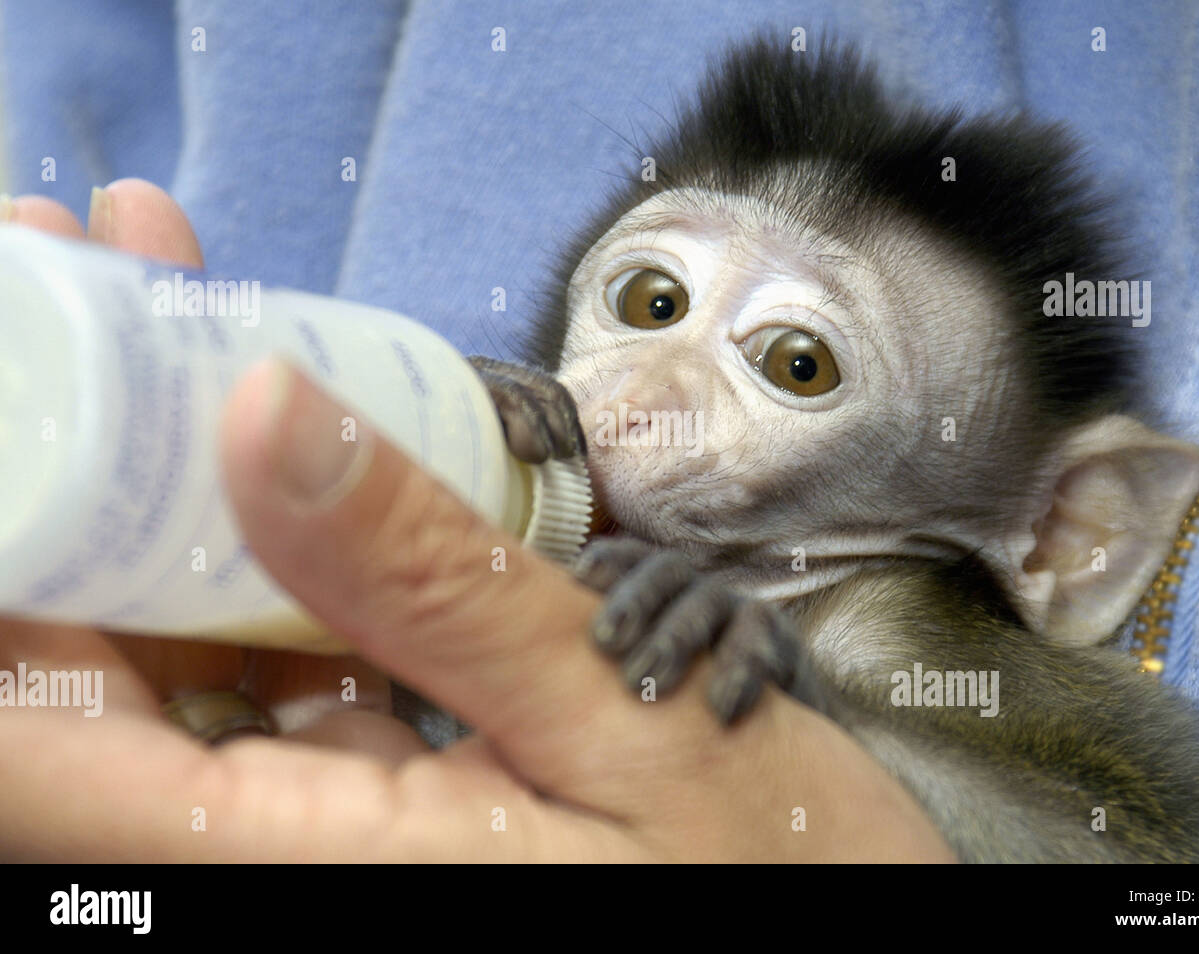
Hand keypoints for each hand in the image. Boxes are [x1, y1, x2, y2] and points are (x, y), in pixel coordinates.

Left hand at [0, 181, 955, 861]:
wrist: (852, 929)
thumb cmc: (777, 874)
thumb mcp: (618, 715)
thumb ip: (433, 583)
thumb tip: (258, 413)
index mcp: (308, 868)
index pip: (32, 749)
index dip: (7, 565)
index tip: (32, 378)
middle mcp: (281, 859)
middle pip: (87, 674)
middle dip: (82, 468)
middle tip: (92, 275)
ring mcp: (321, 829)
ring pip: (175, 652)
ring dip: (166, 481)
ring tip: (179, 308)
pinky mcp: (374, 792)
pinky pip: (272, 667)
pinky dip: (265, 546)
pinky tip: (288, 440)